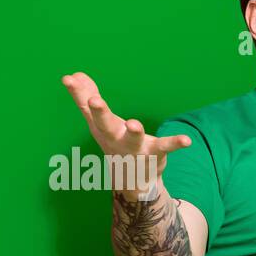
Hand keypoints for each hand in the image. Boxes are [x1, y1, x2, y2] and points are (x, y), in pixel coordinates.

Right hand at [61, 71, 191, 195]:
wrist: (132, 181)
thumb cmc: (115, 144)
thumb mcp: (99, 123)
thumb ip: (87, 99)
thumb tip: (74, 74)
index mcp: (102, 127)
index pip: (87, 108)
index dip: (78, 93)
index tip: (68, 79)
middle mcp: (115, 137)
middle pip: (105, 123)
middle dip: (99, 112)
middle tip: (94, 100)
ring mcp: (135, 147)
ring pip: (133, 139)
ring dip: (133, 132)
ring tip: (134, 124)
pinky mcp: (154, 153)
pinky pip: (166, 147)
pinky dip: (176, 143)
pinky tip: (187, 140)